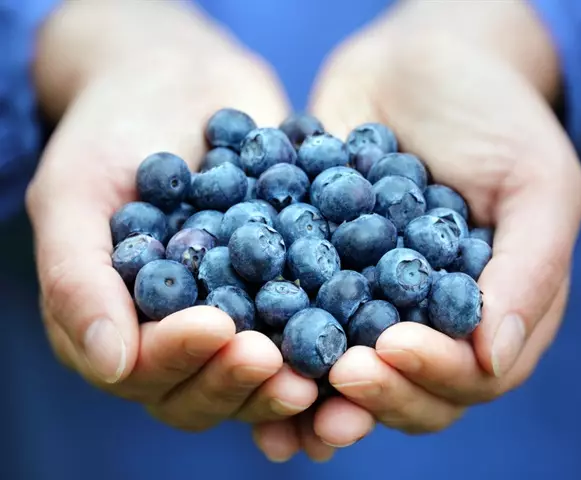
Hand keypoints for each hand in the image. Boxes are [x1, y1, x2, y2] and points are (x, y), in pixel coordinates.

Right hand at [27, 1, 323, 458]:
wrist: (175, 81)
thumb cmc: (110, 134)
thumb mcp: (74, 195)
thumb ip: (78, 279)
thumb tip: (112, 367)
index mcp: (124, 327)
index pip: (147, 370)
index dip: (179, 358)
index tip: (215, 327)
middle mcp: (184, 334)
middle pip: (209, 387)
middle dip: (240, 380)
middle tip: (274, 361)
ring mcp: (242, 312)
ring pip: (264, 371)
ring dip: (293, 376)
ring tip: (324, 361)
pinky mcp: (290, 283)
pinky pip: (315, 317)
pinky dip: (339, 328)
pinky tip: (367, 324)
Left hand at [252, 0, 580, 452]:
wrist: (415, 62)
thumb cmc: (490, 112)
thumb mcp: (536, 180)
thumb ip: (529, 268)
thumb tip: (494, 356)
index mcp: (489, 313)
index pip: (471, 374)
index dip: (433, 373)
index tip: (390, 348)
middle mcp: (427, 319)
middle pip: (407, 387)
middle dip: (373, 393)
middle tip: (336, 379)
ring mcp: (369, 300)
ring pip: (345, 367)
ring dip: (314, 390)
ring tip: (279, 394)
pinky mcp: (317, 273)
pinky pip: (294, 314)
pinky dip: (270, 337)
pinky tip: (241, 348)